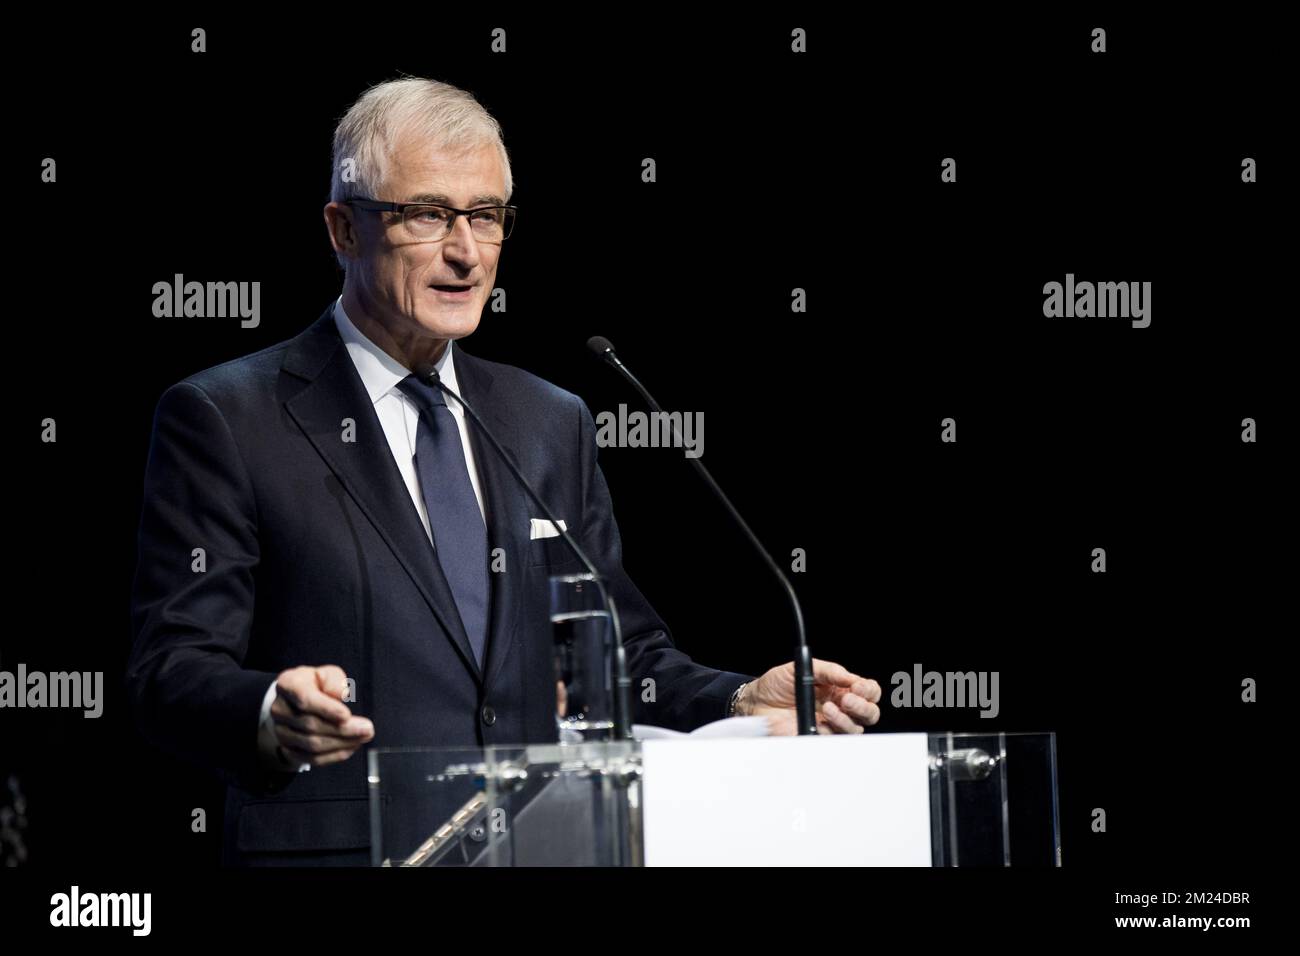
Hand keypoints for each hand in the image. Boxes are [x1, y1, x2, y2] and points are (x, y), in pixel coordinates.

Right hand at [270, 665, 373, 767]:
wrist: (296, 700)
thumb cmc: (315, 685)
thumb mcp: (326, 674)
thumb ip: (335, 680)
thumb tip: (341, 695)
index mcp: (288, 684)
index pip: (305, 699)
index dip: (326, 709)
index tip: (347, 715)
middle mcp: (280, 709)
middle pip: (311, 725)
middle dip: (342, 729)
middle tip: (367, 728)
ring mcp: (281, 731)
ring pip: (312, 745)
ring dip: (341, 744)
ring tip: (363, 737)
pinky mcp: (288, 748)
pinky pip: (311, 758)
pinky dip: (334, 755)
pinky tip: (350, 747)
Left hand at [738, 659, 881, 734]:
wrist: (757, 701)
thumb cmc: (778, 684)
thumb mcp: (802, 668)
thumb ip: (828, 671)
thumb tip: (850, 678)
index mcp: (839, 688)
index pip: (868, 691)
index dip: (868, 690)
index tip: (857, 686)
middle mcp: (839, 707)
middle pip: (869, 713)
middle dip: (862, 707)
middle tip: (847, 699)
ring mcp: (830, 724)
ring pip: (855, 729)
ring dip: (845, 719)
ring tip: (827, 709)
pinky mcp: (817, 737)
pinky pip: (834, 739)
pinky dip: (830, 730)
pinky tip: (819, 721)